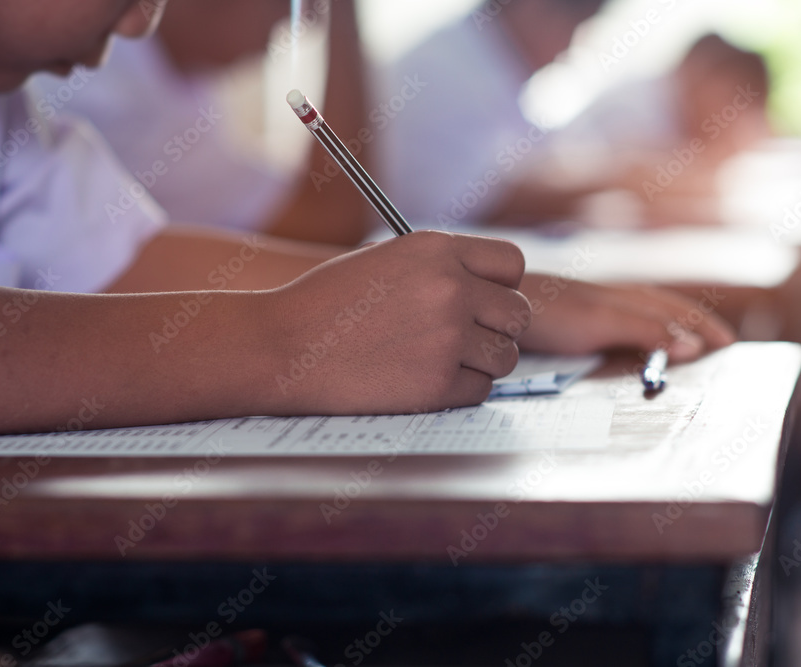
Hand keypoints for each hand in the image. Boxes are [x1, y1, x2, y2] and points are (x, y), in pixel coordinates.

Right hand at [265, 231, 530, 413]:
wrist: (282, 345)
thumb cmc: (328, 303)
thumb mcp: (386, 260)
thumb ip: (441, 268)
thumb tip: (491, 291)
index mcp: (437, 249)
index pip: (510, 263)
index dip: (501, 285)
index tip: (484, 300)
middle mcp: (451, 289)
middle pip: (518, 314)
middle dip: (497, 328)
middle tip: (466, 338)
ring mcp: (448, 338)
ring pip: (506, 356)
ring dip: (482, 362)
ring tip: (440, 360)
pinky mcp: (437, 384)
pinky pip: (481, 390)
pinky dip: (459, 390)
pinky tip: (423, 381)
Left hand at [515, 275, 736, 360]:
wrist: (491, 302)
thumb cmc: (545, 309)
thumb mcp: (601, 321)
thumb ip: (646, 330)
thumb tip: (693, 346)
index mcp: (624, 298)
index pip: (675, 312)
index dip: (701, 327)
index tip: (728, 344)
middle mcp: (610, 299)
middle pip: (661, 310)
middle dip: (693, 325)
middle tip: (721, 343)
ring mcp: (589, 309)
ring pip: (640, 316)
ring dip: (667, 328)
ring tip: (686, 342)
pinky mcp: (569, 322)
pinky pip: (616, 327)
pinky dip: (636, 335)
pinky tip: (626, 343)